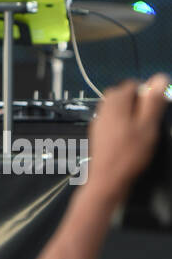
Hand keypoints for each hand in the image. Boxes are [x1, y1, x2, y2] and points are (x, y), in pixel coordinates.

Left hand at [83, 74, 170, 206]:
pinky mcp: (98, 134)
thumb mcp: (148, 125)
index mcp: (115, 101)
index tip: (157, 108)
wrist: (107, 180)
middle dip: (138, 104)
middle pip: (123, 96)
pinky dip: (123, 125)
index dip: (148, 93)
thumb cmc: (130, 153)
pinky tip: (130, 140)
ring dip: (130, 115)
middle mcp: (103, 107)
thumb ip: (153, 101)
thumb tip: (160, 78)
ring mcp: (99, 120)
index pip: (133, 84)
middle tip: (150, 121)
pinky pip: (112, 122)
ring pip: (118, 109)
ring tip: (142, 131)